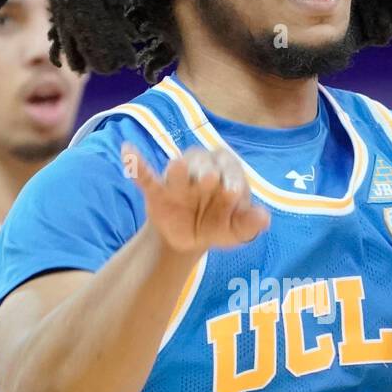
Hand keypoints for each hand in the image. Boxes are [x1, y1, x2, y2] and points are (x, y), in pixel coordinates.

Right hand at [122, 143, 269, 252]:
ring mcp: (178, 180)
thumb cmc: (218, 226)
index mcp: (225, 172)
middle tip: (209, 181)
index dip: (232, 177)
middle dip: (206, 170)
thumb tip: (264, 218)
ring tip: (176, 167)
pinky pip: (146, 176)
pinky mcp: (157, 191)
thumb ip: (250, 223)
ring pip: (177, 168)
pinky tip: (127, 151)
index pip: (230, 166)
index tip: (232, 194)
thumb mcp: (237, 230)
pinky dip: (136, 165)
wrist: (189, 239)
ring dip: (178, 169)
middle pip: (203, 161)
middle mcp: (202, 169)